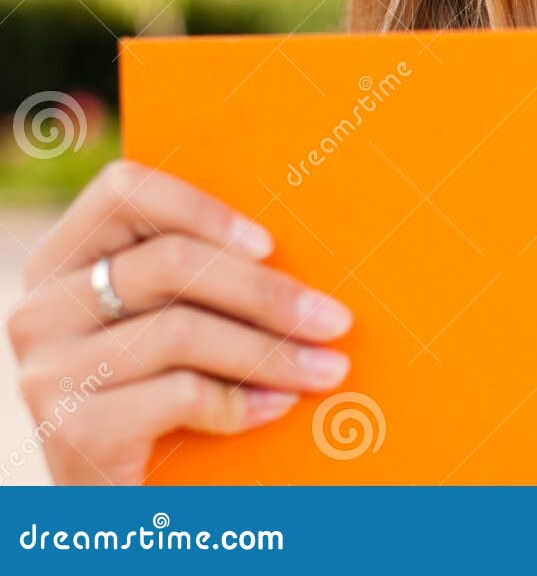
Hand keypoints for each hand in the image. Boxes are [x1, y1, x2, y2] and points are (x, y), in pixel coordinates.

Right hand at [4, 161, 353, 484]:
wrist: (118, 506)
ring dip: (272, 353)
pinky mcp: (69, 428)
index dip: (202, 208)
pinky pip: (177, 395)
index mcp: (63, 258)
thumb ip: (202, 278)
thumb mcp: (173, 322)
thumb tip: (302, 242)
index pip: (123, 189)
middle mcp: (41, 306)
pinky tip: (278, 409)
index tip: (271, 244)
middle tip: (335, 320)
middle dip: (269, 293)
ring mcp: (47, 369)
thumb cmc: (161, 393)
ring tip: (328, 370)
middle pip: (172, 264)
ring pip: (182, 331)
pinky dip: (241, 402)